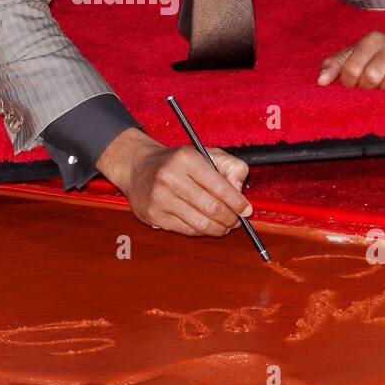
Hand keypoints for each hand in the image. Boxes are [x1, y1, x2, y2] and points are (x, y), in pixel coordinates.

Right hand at [96, 127, 251, 236]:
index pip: (219, 186)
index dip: (237, 202)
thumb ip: (230, 166)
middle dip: (230, 219)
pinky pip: (186, 230)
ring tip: (224, 225)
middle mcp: (169, 177)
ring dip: (218, 228)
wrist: (138, 167)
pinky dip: (201, 231)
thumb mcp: (205, 153)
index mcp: (186, 158)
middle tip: (237, 221)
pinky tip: (205, 225)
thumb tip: (239, 191)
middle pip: (212, 208)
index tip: (246, 210)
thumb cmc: (177, 162)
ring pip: (200, 223)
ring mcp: (159, 198)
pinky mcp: (153, 215)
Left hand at [317, 28, 384, 89]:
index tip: (357, 83)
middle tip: (376, 84)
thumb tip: (321, 81)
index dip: (351, 83)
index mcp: (371, 40)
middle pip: (372, 77)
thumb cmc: (382, 54)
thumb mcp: (356, 53)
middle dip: (371, 87)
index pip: (351, 69)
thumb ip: (336, 64)